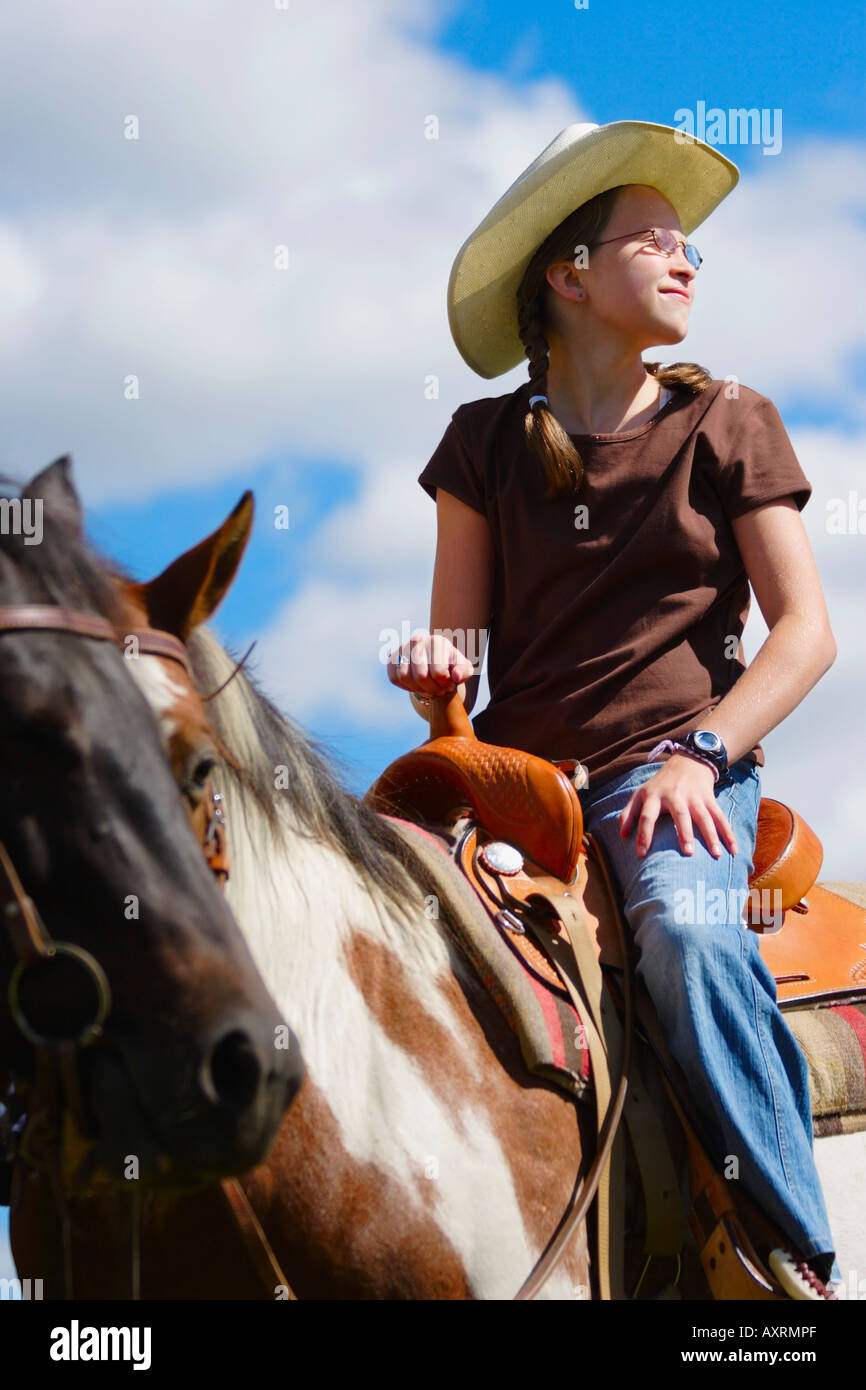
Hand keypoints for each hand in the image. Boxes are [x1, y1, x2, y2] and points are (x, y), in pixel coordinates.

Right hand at [387, 630, 474, 697]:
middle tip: (439, 691)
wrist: (435, 663)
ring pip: (404, 677)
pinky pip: (394, 677)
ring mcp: (403, 648)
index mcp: (437, 641)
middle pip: (420, 675)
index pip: (438, 672)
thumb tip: (456, 676)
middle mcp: (417, 640)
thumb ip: (464, 671)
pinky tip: (417, 685)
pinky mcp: (392, 657)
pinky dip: (405, 686)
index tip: (450, 685)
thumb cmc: (451, 667)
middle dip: (431, 689)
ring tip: (428, 689)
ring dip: (418, 689)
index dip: (445, 685)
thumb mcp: (464, 668)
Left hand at [619, 754, 738, 858]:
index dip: (643, 834)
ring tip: (716, 855)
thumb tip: (622, 836)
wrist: (688, 761)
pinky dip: (728, 833)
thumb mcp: (641, 793)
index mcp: (654, 795)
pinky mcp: (709, 798)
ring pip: (704, 817)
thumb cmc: (660, 784)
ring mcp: (694, 797)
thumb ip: (628, 814)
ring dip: (711, 835)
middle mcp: (675, 795)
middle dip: (684, 833)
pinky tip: (733, 850)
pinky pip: (720, 817)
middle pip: (680, 815)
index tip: (641, 854)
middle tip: (688, 853)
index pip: (646, 816)